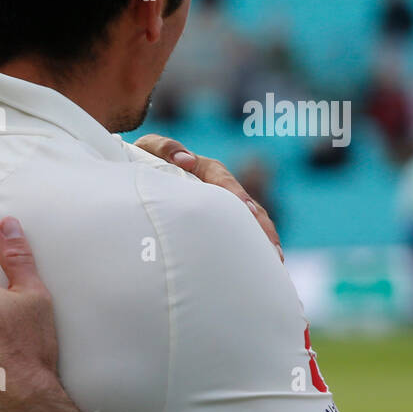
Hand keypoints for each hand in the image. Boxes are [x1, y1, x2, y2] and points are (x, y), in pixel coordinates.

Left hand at [134, 133, 282, 258]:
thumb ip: (165, 148)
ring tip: (276, 260)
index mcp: (204, 168)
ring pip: (247, 220)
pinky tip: (262, 263)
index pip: (224, 181)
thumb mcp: (149, 149)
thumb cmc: (142, 159)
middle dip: (260, 225)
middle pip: (245, 205)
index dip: (237, 196)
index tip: (249, 212)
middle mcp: (218, 186)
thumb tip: (186, 159)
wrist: (136, 173)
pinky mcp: (216, 220)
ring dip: (262, 238)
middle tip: (272, 247)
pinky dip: (249, 245)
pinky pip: (236, 231)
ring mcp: (220, 204)